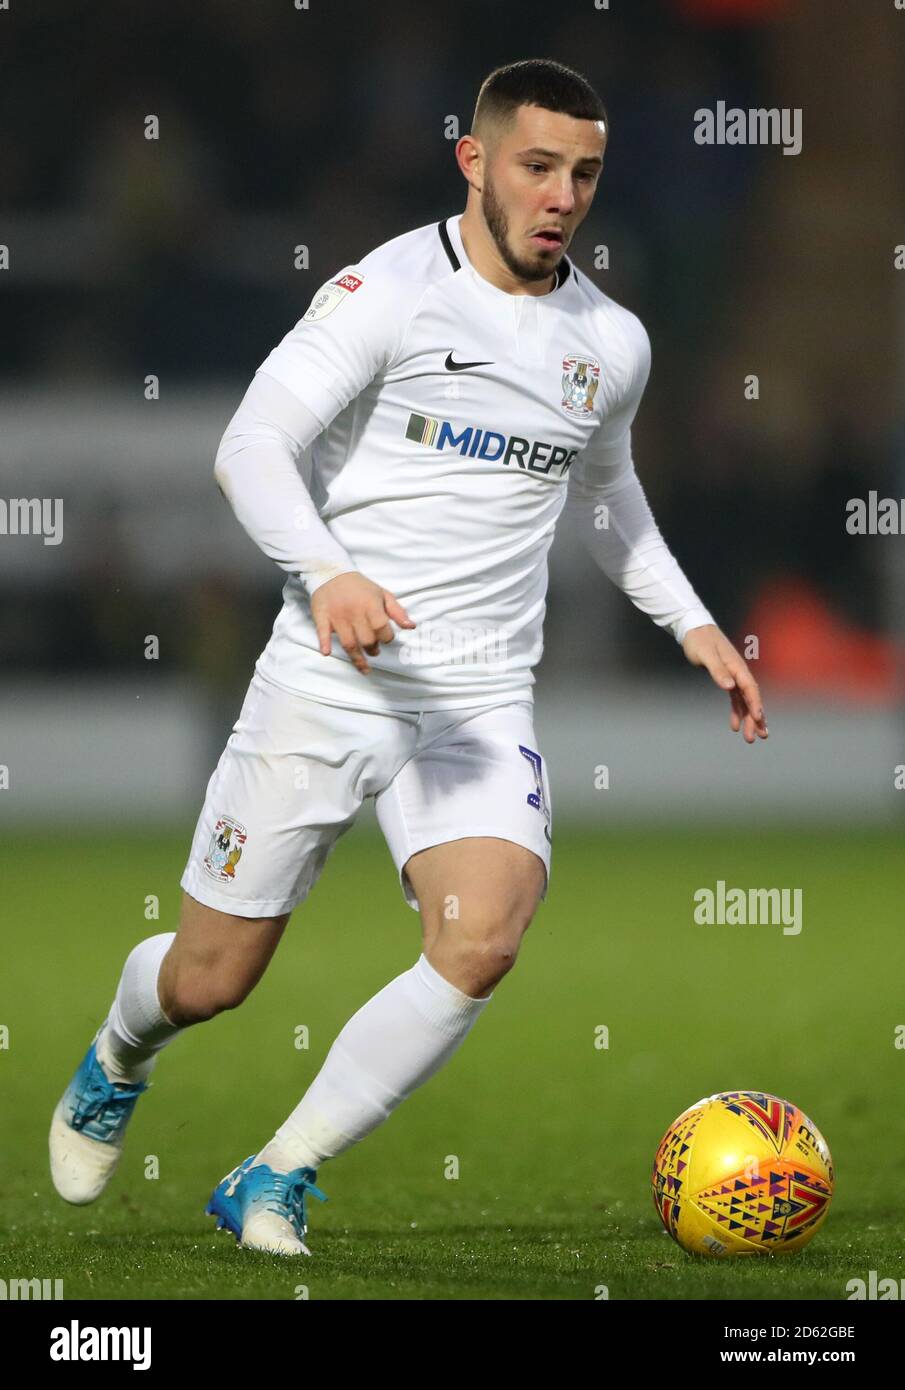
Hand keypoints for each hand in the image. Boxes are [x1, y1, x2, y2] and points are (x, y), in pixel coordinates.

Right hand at [310, 571, 415, 674]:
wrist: (332, 573)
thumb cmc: (361, 587)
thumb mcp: (383, 594)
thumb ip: (398, 611)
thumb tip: (411, 627)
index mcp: (370, 605)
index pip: (381, 628)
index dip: (387, 638)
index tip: (386, 639)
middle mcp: (354, 611)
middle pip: (366, 640)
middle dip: (373, 650)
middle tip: (374, 651)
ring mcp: (337, 615)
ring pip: (348, 643)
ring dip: (357, 658)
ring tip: (364, 666)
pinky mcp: (322, 616)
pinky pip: (322, 632)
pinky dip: (324, 643)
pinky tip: (327, 653)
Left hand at [682, 624, 767, 743]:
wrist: (693, 628)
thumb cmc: (698, 640)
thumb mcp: (705, 655)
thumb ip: (717, 670)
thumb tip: (730, 687)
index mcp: (736, 667)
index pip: (750, 688)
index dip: (755, 704)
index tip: (758, 719)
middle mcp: (738, 672)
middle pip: (751, 698)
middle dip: (755, 718)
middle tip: (758, 737)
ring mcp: (734, 675)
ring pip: (745, 701)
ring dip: (748, 718)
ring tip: (751, 737)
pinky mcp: (726, 677)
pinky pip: (736, 698)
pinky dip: (737, 711)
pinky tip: (734, 725)